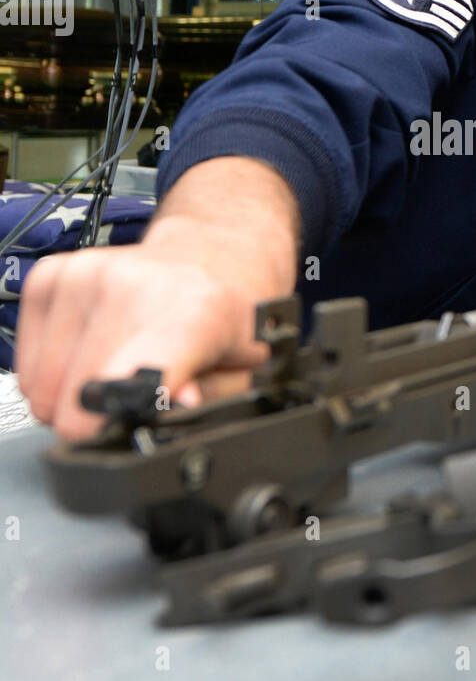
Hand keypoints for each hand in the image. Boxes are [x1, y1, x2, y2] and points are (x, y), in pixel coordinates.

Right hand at [15, 220, 282, 439]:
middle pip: (74, 405)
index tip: (130, 424)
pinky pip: (26, 366)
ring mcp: (85, 276)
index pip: (131, 379)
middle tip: (137, 394)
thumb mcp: (245, 372)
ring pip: (41, 391)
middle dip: (98, 419)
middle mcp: (133, 285)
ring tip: (119, 366)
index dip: (120, 419)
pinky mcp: (50, 275)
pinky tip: (94, 347)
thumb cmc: (227, 318)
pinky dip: (53, 370)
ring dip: (73, 395)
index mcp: (194, 311)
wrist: (209, 256)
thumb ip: (213, 400)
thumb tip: (174, 407)